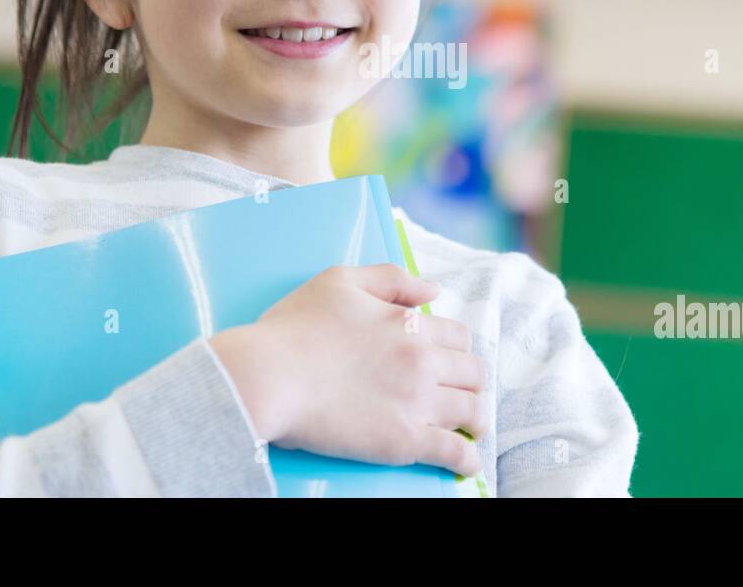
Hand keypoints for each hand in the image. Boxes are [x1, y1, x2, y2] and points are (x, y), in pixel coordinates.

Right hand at [213, 264, 487, 477]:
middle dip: (468, 381)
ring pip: (472, 410)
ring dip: (475, 418)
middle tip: (457, 392)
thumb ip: (392, 279)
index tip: (446, 361)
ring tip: (469, 427)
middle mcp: (422, 361)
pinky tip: (467, 462)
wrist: (267, 376)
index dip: (454, 348)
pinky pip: (454, 453)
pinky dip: (467, 459)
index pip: (458, 336)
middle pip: (472, 372)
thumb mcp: (340, 280)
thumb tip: (432, 289)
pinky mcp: (404, 441)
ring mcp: (417, 402)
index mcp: (409, 324)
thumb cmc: (294, 327)